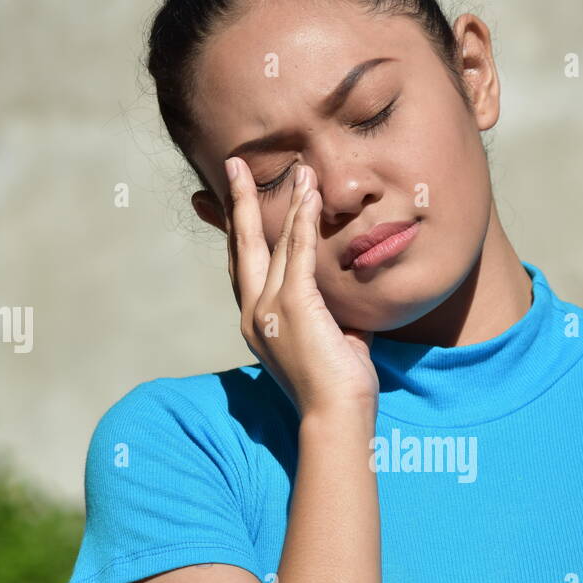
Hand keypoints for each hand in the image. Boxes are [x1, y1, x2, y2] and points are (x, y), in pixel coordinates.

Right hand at [224, 158, 380, 418]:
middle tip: (234, 165)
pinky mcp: (294, 306)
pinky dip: (304, 220)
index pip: (243, 265)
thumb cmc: (337, 388)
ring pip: (275, 242)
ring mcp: (270, 309)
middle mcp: (254, 312)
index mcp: (257, 322)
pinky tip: (310, 195)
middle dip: (239, 201)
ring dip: (286, 201)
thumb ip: (332, 314)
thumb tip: (349, 297)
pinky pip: (299, 252)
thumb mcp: (330, 342)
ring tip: (296, 169)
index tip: (233, 201)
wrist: (336, 417)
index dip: (238, 229)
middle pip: (243, 245)